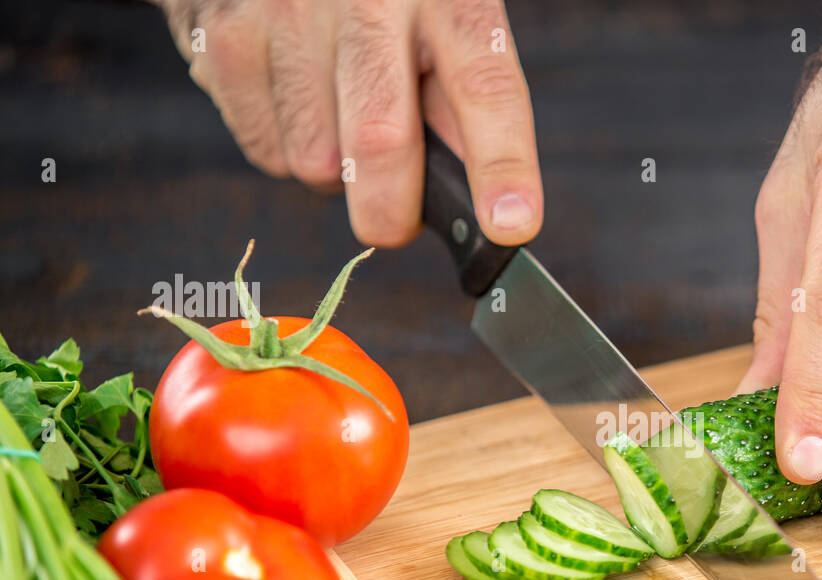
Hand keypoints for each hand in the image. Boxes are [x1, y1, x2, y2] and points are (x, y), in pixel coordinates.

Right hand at [154, 0, 541, 247]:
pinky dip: (287, 148)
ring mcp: (284, 11)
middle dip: (392, 212)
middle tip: (398, 221)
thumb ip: (465, 100)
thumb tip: (494, 206)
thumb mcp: (444, 18)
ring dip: (335, 173)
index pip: (483, 85)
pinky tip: (296, 96)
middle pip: (379, 141)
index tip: (510, 225)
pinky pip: (265, 149)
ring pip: (313, 162)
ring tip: (339, 115)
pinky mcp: (221, 36)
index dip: (501, 164)